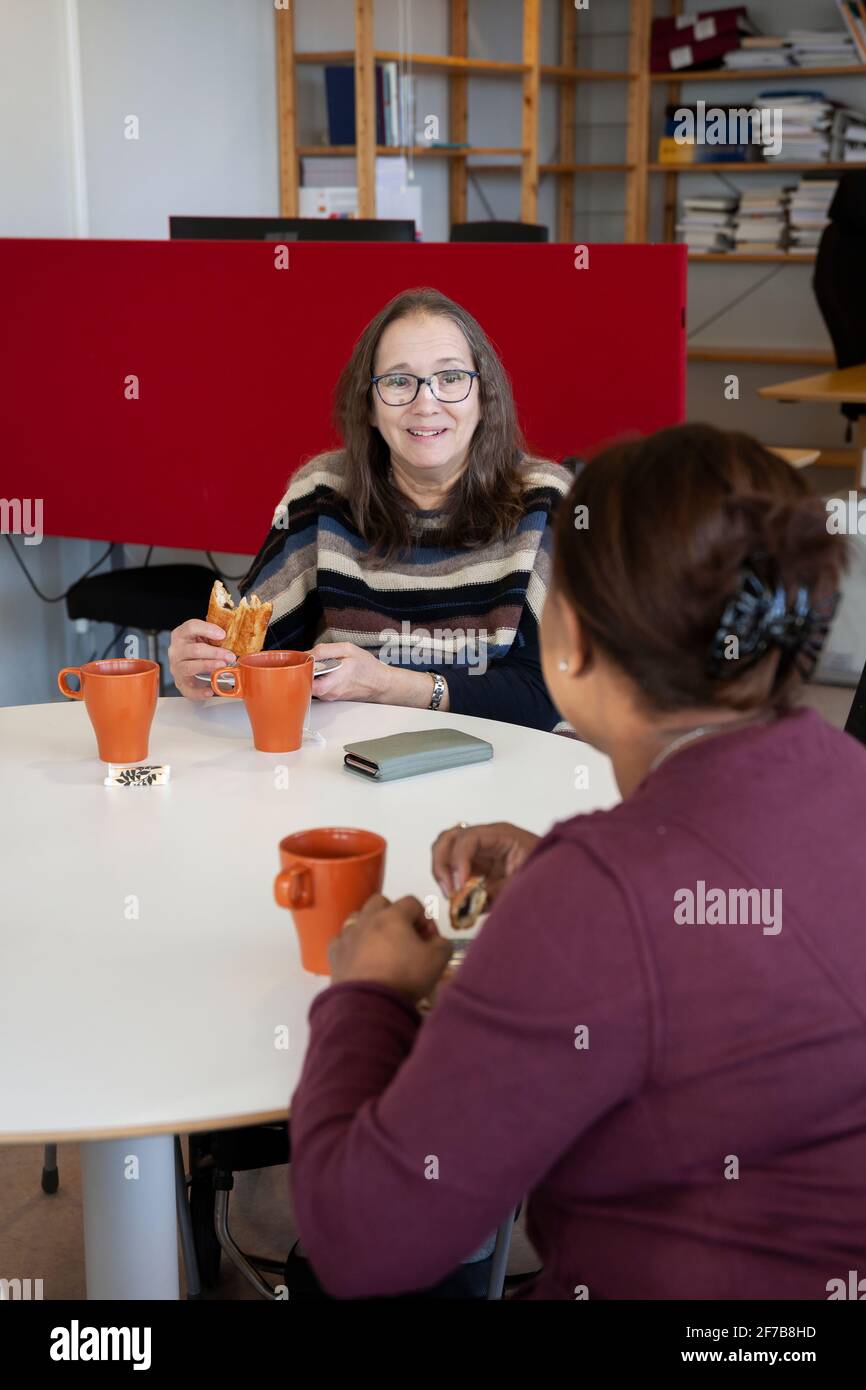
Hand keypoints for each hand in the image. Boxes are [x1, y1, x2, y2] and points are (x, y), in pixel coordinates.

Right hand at [168, 619, 236, 700]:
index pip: (191, 627)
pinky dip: (199, 692)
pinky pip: (188, 689)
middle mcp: (176, 651)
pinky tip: (210, 691)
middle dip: (215, 653)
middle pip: (194, 650)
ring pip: (190, 667)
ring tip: (222, 667)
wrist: (187, 667)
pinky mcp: (180, 683)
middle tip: (230, 656)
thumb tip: (236, 637)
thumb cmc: (199, 650)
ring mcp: (176, 668)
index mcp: (181, 635)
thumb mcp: (205, 638)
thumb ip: (215, 637)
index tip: (223, 634)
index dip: (207, 629)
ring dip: (208, 667)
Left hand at [308, 641, 393, 703]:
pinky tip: (329, 671)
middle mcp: (328, 693)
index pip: (303, 678)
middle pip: (304, 681)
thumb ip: (324, 650)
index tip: (303, 658)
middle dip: (305, 668)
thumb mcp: (347, 650)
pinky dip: (320, 677)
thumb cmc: (368, 668)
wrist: (380, 684)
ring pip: (310, 684)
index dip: (300, 666)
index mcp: (330, 682)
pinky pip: (318, 686)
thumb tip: (307, 653)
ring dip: (313, 673)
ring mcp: (329, 697)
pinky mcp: (331, 697)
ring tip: (324, 664)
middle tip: (313, 659)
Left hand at [328, 893, 452, 1003]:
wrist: (369, 1003)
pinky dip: (352, 945)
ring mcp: (348, 936)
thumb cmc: (405, 977)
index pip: (412, 902)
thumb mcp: (437, 960)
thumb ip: (442, 944)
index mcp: (393, 916)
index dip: (425, 918)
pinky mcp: (335, 955)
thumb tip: (436, 941)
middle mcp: (368, 920)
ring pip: (359, 919)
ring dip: (371, 927)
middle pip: (380, 902)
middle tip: (405, 937)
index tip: (430, 939)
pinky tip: (360, 958)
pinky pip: (343, 940)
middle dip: (394, 914)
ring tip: (381, 947)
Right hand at [431, 822, 539, 901]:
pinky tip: (458, 897)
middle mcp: (487, 838)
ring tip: (451, 895)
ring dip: (442, 871)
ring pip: (446, 849)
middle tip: (450, 891)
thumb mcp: (524, 885)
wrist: (562, 880)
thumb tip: (466, 906)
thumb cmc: (549, 874)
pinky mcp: (478, 865)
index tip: (461, 886)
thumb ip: (495, 895)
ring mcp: (481, 850)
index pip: (468, 838)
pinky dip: (450, 880)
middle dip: (443, 865)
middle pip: (449, 839)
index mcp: (502, 835)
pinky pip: (454, 867)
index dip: (459, 861)